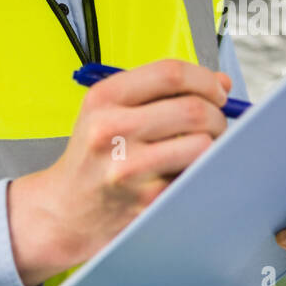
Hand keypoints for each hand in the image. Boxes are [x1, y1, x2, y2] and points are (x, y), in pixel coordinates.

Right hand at [8, 58, 230, 285]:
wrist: (64, 211)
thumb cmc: (94, 158)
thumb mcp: (111, 111)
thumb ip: (163, 91)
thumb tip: (221, 82)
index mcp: (103, 99)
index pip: (171, 74)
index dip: (205, 79)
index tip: (217, 90)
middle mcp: (111, 130)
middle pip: (193, 109)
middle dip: (218, 115)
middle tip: (217, 123)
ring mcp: (128, 168)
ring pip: (201, 145)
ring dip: (214, 145)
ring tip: (202, 148)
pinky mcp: (146, 201)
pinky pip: (195, 177)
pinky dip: (201, 172)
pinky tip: (185, 173)